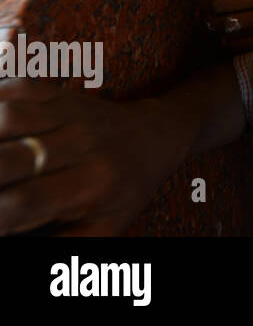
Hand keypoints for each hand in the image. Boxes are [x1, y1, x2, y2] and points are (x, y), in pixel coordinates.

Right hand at [0, 79, 186, 234]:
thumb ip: (61, 246)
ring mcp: (69, 114)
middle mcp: (79, 145)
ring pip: (8, 117)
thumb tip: (16, 242)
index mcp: (90, 185)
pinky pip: (17, 88)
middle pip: (8, 159)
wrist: (156, 137)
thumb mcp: (104, 229)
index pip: (23, 202)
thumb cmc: (124, 192)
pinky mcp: (60, 93)